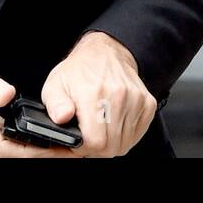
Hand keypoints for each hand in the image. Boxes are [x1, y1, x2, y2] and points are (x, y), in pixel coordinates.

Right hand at [0, 42, 80, 157]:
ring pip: (1, 149)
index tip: (53, 150)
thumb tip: (8, 95)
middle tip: (64, 148)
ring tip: (52, 141)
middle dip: (36, 153)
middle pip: (6, 153)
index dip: (30, 154)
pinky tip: (26, 132)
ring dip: (26, 149)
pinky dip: (13, 140)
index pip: (2, 148)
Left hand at [40, 30, 156, 157]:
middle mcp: (118, 96)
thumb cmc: (79, 71)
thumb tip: (61, 117)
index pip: (96, 141)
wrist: (104, 53)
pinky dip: (125, 135)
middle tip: (88, 137)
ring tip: (100, 129)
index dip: (84, 148)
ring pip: (125, 143)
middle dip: (97, 149)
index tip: (79, 142)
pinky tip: (113, 124)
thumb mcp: (55, 85)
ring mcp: (136, 100)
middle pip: (111, 147)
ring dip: (111, 142)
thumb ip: (54, 105)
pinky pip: (137, 134)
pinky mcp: (147, 104)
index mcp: (93, 93)